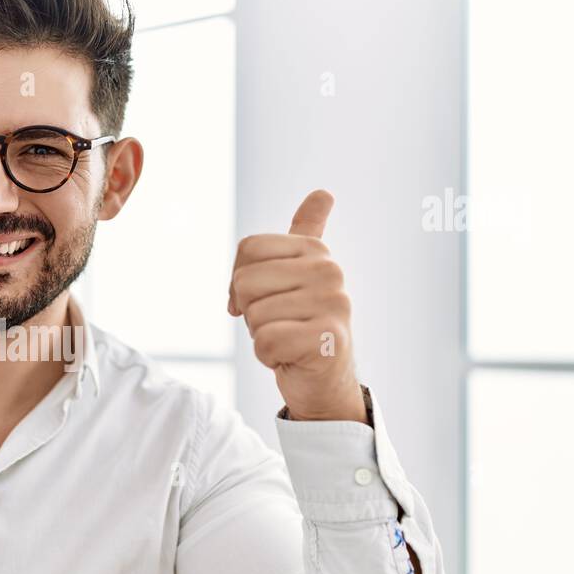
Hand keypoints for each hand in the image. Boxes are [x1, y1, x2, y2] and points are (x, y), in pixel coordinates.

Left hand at [228, 190, 366, 422]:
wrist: (323, 380)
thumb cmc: (299, 325)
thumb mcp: (295, 276)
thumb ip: (305, 235)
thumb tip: (323, 193)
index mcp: (316, 251)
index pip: (248, 248)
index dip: (239, 281)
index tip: (262, 299)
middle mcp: (330, 271)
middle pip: (245, 281)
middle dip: (250, 311)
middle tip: (278, 324)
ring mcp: (334, 304)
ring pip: (255, 315)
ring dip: (261, 336)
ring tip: (288, 340)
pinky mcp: (328, 339)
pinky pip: (266, 342)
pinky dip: (268, 357)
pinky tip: (291, 358)